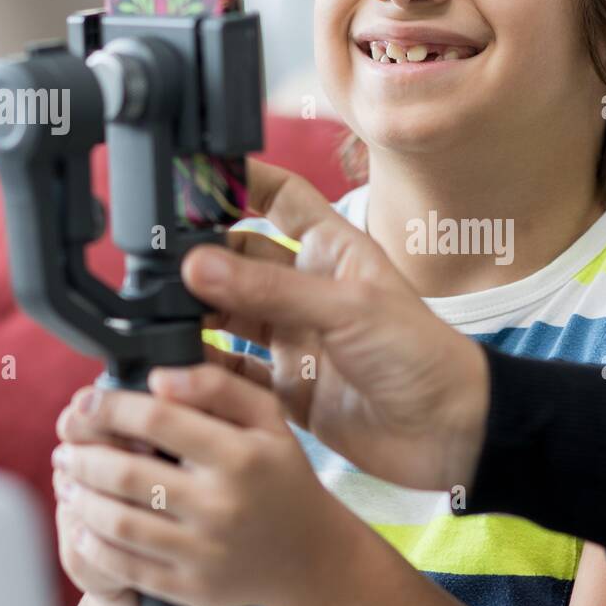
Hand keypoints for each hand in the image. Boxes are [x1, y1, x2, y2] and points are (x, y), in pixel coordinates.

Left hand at [52, 364, 345, 605]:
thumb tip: (159, 378)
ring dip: (80, 497)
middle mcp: (223, 505)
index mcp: (241, 456)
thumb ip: (219, 387)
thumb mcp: (268, 421)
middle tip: (66, 446)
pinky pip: (125, 567)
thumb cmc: (280, 476)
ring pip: (117, 522)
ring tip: (69, 480)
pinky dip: (93, 542)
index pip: (157, 420)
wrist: (309, 556)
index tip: (84, 402)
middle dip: (83, 455)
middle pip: (127, 473)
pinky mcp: (191, 589)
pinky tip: (84, 524)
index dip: (109, 408)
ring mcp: (205, 552)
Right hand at [182, 160, 490, 491]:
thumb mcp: (347, 309)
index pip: (279, 197)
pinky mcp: (287, 386)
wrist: (450, 432)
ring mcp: (296, 338)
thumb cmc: (421, 355)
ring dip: (196, 313)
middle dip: (200, 257)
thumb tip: (198, 265)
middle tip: (156, 263)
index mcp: (333, 252)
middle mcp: (309, 289)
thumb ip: (271, 290)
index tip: (190, 173)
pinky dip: (206, 370)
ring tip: (155, 312)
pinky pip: (234, 372)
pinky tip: (175, 365)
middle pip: (239, 258)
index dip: (239, 179)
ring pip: (229, 314)